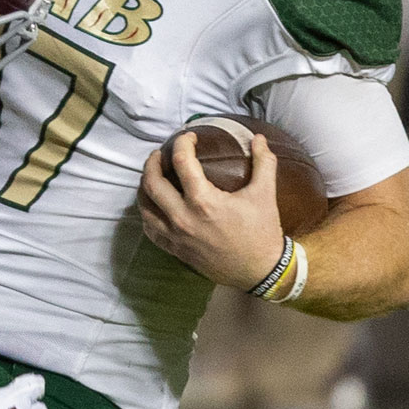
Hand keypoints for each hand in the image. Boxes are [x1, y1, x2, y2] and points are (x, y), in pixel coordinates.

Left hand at [138, 132, 284, 290]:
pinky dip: (147, 212)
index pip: (182, 162)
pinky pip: (150, 228)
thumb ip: (263, 162)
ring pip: (144, 206)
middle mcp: (183, 218)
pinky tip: (154, 204)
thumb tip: (259, 138)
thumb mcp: (265, 194)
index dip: (182, 143)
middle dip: (153, 162)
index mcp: (203, 201)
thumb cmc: (262, 232)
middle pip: (152, 183)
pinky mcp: (174, 249)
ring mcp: (175, 236)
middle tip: (161, 154)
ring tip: (153, 175)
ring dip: (145, 186)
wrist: (260, 271)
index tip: (188, 137)